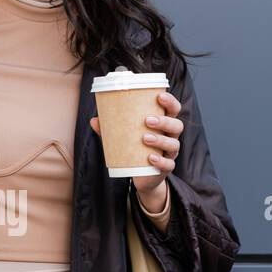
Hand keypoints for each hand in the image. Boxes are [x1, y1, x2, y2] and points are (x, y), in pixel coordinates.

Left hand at [90, 90, 183, 207]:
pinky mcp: (166, 168)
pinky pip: (168, 164)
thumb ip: (111, 129)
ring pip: (173, 144)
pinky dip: (161, 161)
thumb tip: (94, 120)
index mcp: (163, 124)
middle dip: (164, 121)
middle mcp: (170, 136)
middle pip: (177, 125)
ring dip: (161, 140)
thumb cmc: (135, 149)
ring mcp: (170, 153)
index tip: (159, 96)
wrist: (142, 175)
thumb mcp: (124, 137)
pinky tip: (150, 158)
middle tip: (147, 120)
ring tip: (145, 138)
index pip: (173, 110)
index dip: (170, 102)